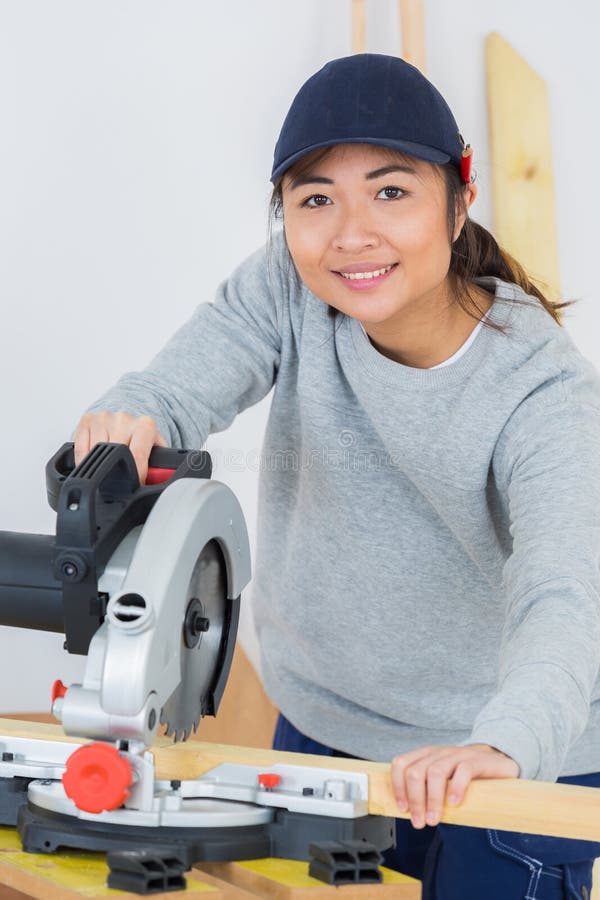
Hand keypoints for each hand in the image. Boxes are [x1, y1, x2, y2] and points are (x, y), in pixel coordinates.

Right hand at [74, 411, 167, 484]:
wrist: (130, 421)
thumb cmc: (142, 440)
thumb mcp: (155, 451)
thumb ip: (159, 467)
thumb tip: (158, 483)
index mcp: (145, 426)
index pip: (137, 457)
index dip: (134, 476)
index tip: (133, 486)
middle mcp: (124, 420)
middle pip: (114, 456)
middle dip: (116, 472)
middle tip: (120, 479)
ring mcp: (104, 418)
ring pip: (96, 454)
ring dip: (99, 466)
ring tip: (109, 466)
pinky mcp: (87, 420)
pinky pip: (82, 449)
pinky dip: (84, 460)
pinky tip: (95, 459)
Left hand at [390, 743, 519, 828]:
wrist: (499, 763)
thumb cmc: (468, 777)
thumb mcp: (443, 781)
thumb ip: (428, 791)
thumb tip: (412, 815)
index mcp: (427, 756)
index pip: (401, 764)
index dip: (398, 787)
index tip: (403, 809)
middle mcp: (439, 753)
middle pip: (416, 772)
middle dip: (415, 800)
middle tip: (420, 822)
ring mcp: (458, 754)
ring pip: (436, 772)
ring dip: (432, 800)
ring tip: (434, 819)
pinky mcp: (478, 761)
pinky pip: (463, 770)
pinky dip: (456, 788)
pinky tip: (455, 804)